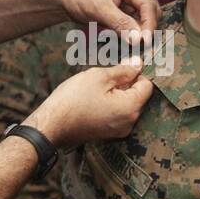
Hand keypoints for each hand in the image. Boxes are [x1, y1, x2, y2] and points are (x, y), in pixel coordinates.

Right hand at [26, 60, 152, 149]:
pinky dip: (111, 104)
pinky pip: (117, 115)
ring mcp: (119, 131)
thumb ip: (123, 70)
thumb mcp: (99, 77)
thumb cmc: (73, 99)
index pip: (148, 85)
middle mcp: (129, 123)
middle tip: (106, 75)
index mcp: (131, 108)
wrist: (51, 125)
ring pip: (127, 105)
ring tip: (98, 87)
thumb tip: (138, 64)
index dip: (137, 72)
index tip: (123, 65)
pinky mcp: (108, 134)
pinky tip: (94, 99)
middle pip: (138, 96)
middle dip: (127, 83)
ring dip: (118, 93)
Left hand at [59, 0, 159, 38]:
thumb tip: (139, 39)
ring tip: (128, 45)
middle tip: (138, 48)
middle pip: (151, 11)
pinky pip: (136, 23)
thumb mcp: (98, 8)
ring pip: (145, 19)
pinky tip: (123, 41)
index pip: (148, 4)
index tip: (145, 42)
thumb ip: (120, 23)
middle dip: (145, 29)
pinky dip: (131, 33)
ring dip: (138, 33)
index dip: (149, 24)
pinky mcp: (128, 8)